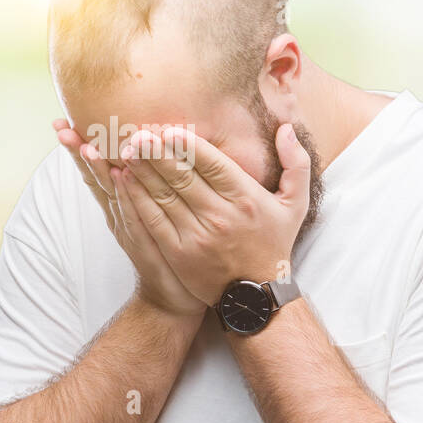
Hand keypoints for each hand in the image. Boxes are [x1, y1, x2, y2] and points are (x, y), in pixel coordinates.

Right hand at [53, 119, 204, 317]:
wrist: (174, 297)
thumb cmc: (170, 252)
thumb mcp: (159, 215)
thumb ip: (153, 189)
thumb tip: (154, 156)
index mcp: (121, 205)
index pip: (98, 171)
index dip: (82, 148)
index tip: (64, 122)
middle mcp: (119, 215)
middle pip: (95, 178)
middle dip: (79, 153)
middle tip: (62, 127)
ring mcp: (128, 229)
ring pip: (110, 193)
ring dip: (96, 169)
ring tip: (84, 144)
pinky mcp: (144, 242)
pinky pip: (133, 213)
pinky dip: (124, 195)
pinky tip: (118, 176)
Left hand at [114, 124, 309, 305]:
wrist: (258, 294)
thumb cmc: (275, 242)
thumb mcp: (296, 204)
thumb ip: (296, 163)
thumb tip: (286, 128)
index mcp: (248, 199)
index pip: (213, 164)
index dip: (189, 145)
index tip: (170, 130)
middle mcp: (221, 216)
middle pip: (183, 177)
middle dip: (158, 153)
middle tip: (138, 134)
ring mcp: (198, 235)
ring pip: (164, 195)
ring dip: (143, 171)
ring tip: (127, 151)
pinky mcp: (180, 252)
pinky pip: (154, 219)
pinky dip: (137, 198)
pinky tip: (126, 181)